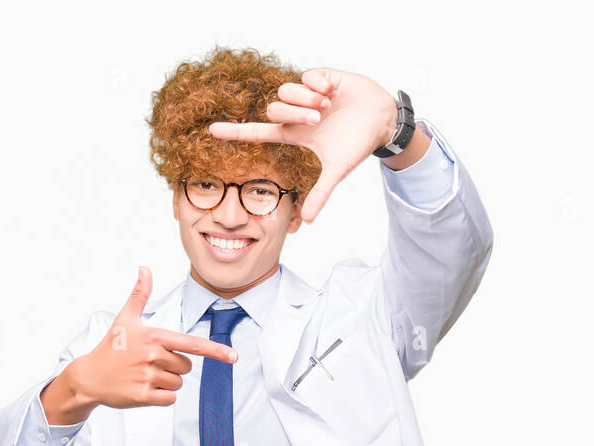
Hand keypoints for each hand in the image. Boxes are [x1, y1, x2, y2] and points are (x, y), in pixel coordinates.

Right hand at [41, 267, 235, 422]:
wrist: (88, 376)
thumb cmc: (110, 347)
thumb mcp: (125, 319)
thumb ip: (139, 295)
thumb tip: (145, 269)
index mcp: (154, 336)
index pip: (192, 344)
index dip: (215, 350)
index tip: (233, 356)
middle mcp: (153, 355)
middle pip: (186, 367)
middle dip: (174, 367)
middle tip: (150, 363)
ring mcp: (147, 376)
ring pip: (178, 384)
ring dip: (166, 383)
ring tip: (144, 375)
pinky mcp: (143, 396)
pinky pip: (169, 399)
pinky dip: (161, 397)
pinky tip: (144, 389)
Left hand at [207, 68, 397, 222]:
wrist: (381, 118)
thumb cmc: (357, 142)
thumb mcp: (337, 169)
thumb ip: (321, 193)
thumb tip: (309, 221)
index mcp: (295, 134)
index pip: (259, 132)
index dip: (236, 132)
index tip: (211, 131)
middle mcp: (296, 113)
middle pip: (273, 109)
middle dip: (295, 114)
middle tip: (318, 119)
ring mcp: (306, 94)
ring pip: (286, 91)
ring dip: (306, 100)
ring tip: (327, 105)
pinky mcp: (320, 76)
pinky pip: (306, 76)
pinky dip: (320, 85)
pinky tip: (333, 90)